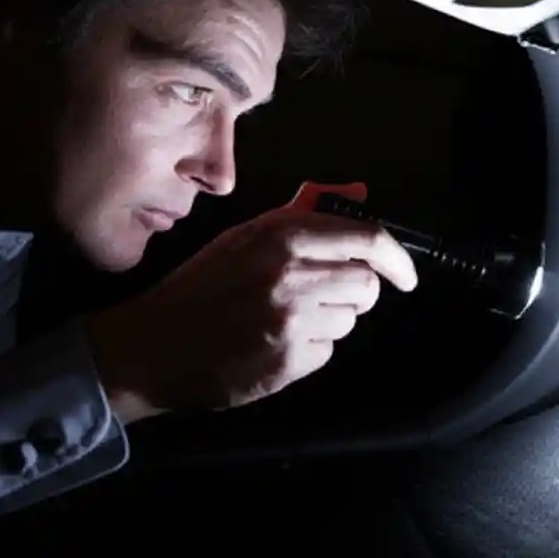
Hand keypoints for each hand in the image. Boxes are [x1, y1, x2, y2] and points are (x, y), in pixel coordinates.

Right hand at [86, 200, 417, 423]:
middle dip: (354, 292)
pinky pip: (327, 351)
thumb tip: (358, 194)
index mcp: (282, 236)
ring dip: (329, 320)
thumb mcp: (245, 237)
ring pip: (349, 320)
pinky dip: (310, 348)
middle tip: (323, 295)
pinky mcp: (288, 362)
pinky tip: (275, 342)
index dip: (397, 259)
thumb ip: (303, 213)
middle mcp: (291, 275)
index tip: (407, 275)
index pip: (368, 240)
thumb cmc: (201, 287)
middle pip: (367, 285)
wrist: (151, 346)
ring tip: (286, 317)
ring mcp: (291, 321)